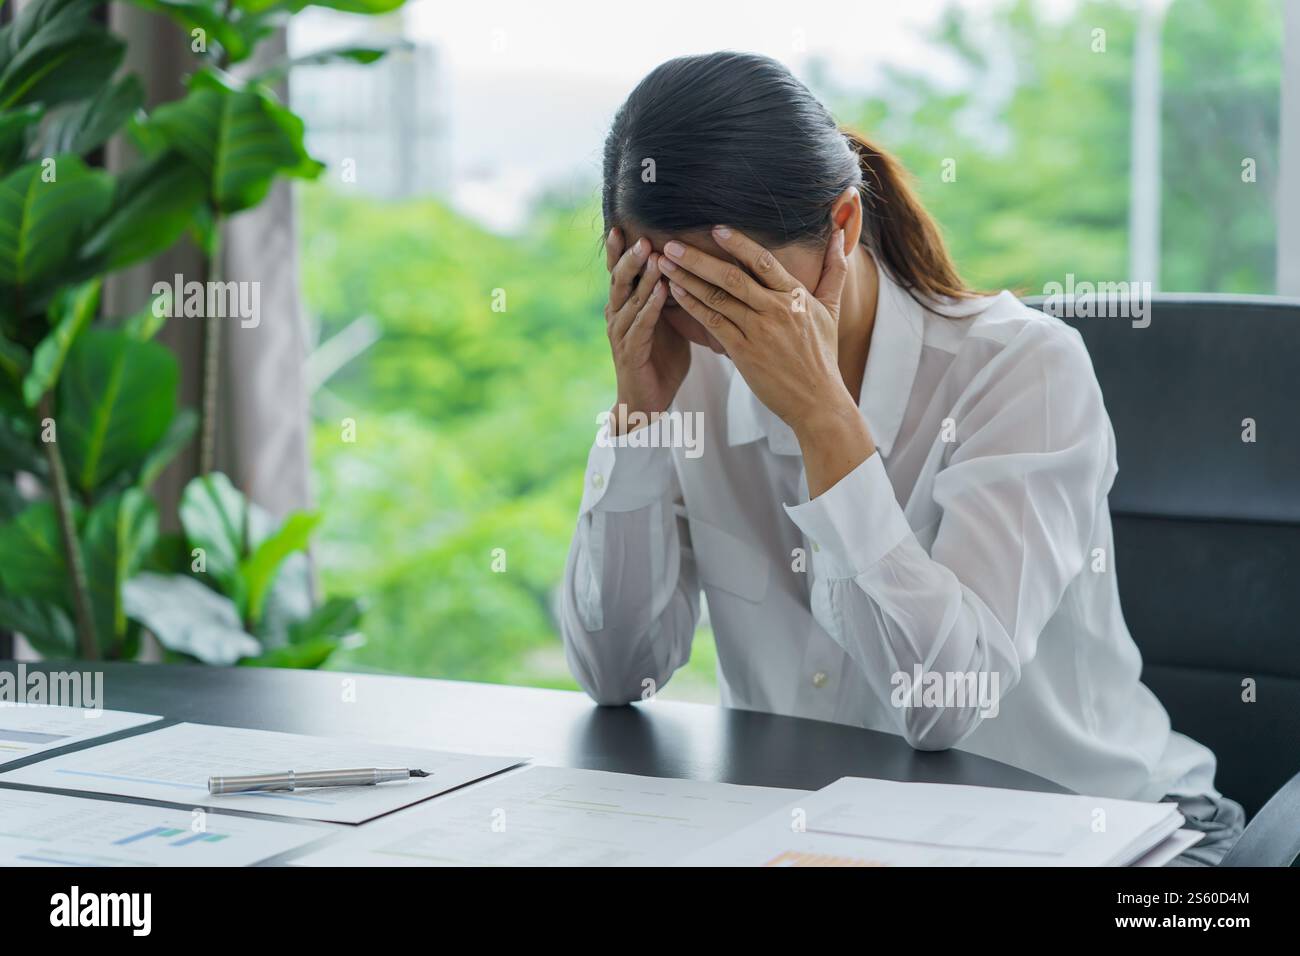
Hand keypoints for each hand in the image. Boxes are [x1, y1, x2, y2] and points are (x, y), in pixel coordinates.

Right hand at [604, 228, 690, 432]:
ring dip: (642, 277)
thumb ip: (670, 296)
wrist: (648, 403)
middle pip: (619, 280)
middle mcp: (617, 316)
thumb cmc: (660, 359)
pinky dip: (651, 306)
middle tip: (640, 235)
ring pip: (629, 299)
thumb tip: (689, 266)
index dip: (619, 251)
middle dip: (629, 257)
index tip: (622, 225)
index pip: (620, 273)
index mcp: (624, 307)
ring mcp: (621, 334)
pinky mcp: (631, 352)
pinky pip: (641, 324)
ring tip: (651, 255)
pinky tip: (662, 291)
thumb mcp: (667, 321)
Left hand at [658, 226, 852, 433]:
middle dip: (697, 258)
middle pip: (731, 276)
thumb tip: (838, 234)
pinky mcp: (744, 353)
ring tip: (664, 264)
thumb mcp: (831, 309)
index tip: (714, 228)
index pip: (762, 262)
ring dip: (686, 279)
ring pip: (717, 298)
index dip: (738, 243)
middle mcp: (775, 310)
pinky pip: (713, 324)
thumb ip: (834, 270)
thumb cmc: (822, 354)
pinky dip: (693, 306)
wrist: (817, 400)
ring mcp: (758, 332)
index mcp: (794, 295)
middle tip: (671, 243)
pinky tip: (675, 292)